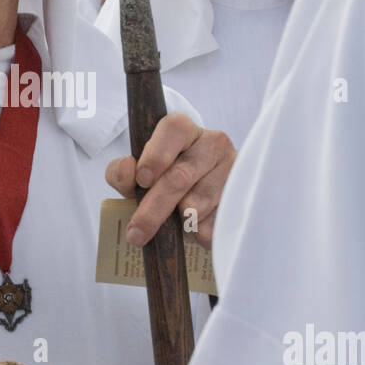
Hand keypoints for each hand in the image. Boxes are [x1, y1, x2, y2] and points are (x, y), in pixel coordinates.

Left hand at [105, 113, 235, 248]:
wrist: (200, 199)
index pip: (173, 129)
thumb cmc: (164, 181)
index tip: (142, 180)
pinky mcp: (243, 198)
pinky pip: (214, 224)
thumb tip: (127, 172)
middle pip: (180, 176)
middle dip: (154, 209)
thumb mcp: (139, 174)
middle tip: (137, 233)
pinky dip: (197, 235)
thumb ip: (122, 172)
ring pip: (197, 205)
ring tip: (175, 224)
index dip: (156, 155)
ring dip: (179, 223)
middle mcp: (212, 143)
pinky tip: (195, 229)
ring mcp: (232, 170)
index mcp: (185, 130)